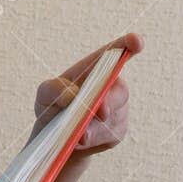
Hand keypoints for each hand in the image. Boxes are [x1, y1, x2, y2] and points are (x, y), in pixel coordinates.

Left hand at [32, 33, 142, 155]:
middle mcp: (111, 86)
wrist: (54, 139)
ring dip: (95, 126)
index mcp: (95, 69)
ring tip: (76, 134)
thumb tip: (73, 95)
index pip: (116, 52)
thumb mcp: (45, 94)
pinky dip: (94, 139)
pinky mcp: (117, 131)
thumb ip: (54, 89)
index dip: (129, 44)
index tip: (137, 41)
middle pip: (120, 90)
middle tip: (99, 111)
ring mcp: (118, 109)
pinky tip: (80, 140)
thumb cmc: (52, 107)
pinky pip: (110, 135)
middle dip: (110, 102)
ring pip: (114, 117)